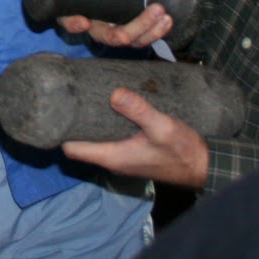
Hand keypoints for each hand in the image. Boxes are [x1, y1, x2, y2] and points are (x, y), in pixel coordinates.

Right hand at [54, 0, 173, 48]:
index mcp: (84, 7)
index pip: (69, 20)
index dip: (73, 24)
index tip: (84, 21)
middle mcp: (99, 24)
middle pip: (104, 36)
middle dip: (119, 34)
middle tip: (129, 30)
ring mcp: (119, 31)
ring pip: (129, 40)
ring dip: (144, 28)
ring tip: (159, 11)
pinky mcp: (137, 36)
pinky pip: (146, 39)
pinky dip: (157, 31)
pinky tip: (166, 20)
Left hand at [61, 87, 208, 188]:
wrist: (205, 165)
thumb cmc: (183, 150)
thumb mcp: (161, 126)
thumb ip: (138, 110)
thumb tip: (115, 93)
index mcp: (113, 157)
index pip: (72, 149)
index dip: (59, 132)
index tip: (53, 110)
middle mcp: (113, 160)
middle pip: (80, 143)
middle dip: (71, 124)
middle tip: (66, 97)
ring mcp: (123, 157)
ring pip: (95, 140)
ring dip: (88, 122)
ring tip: (82, 97)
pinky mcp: (132, 152)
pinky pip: (109, 138)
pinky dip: (104, 124)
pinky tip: (108, 106)